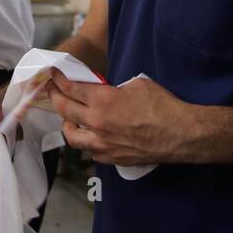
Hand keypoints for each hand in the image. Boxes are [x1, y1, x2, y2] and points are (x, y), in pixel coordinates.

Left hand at [45, 71, 195, 166]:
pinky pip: (90, 150)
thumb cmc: (163, 106)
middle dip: (55, 97)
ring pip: (72, 136)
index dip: (58, 80)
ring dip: (67, 124)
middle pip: (65, 110)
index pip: (71, 88)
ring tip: (69, 117)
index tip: (52, 75)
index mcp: (103, 101)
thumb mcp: (137, 85)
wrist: (180, 134)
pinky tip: (91, 136)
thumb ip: (115, 88)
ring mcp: (103, 144)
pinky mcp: (112, 158)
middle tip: (52, 91)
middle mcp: (97, 123)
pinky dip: (87, 141)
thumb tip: (108, 91)